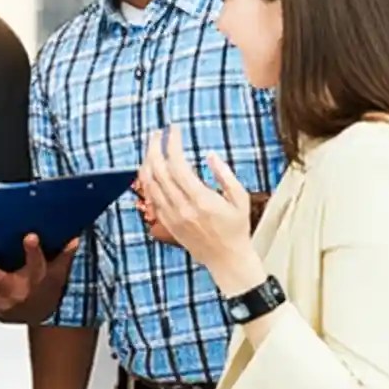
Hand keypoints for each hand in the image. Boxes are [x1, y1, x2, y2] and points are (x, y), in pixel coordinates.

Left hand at [0, 234, 79, 323]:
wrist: (42, 317)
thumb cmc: (47, 289)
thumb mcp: (58, 273)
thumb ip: (64, 256)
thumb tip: (74, 238)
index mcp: (39, 280)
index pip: (38, 264)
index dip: (34, 251)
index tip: (30, 237)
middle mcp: (19, 293)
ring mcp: (4, 305)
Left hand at [141, 125, 252, 271]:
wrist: (226, 259)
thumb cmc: (237, 228)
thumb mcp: (240, 199)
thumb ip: (225, 175)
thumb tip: (209, 155)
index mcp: (201, 199)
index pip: (177, 164)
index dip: (171, 143)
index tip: (173, 129)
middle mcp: (182, 207)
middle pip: (157, 170)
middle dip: (154, 147)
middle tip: (156, 133)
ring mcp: (171, 216)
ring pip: (149, 183)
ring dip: (147, 161)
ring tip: (151, 147)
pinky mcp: (166, 222)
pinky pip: (150, 197)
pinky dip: (147, 179)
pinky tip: (151, 168)